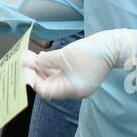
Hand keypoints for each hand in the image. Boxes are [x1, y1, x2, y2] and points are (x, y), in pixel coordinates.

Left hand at [22, 29, 136, 98]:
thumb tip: (30, 63)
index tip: (22, 68)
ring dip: (41, 68)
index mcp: (72, 90)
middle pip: (48, 85)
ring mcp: (77, 83)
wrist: (114, 46)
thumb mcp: (65, 55)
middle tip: (24, 59)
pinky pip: (61, 73)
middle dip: (35, 73)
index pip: (45, 90)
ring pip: (53, 78)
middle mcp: (74, 90)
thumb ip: (46, 61)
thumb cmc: (90, 52)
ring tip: (30, 56)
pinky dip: (51, 66)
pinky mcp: (79, 74)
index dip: (32, 80)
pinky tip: (42, 57)